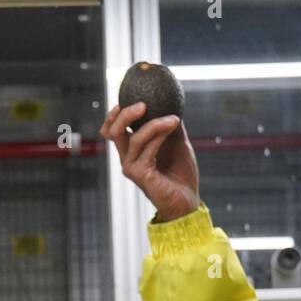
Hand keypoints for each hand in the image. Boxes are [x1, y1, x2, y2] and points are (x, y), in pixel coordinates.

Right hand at [99, 102, 199, 222]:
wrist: (188, 200)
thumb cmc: (181, 174)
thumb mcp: (177, 142)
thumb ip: (170, 125)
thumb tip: (172, 103)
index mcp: (131, 151)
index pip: (112, 131)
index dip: (113, 115)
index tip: (125, 100)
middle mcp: (127, 159)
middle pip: (113, 132)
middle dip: (125, 114)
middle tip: (143, 104)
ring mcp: (131, 168)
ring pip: (134, 138)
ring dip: (154, 124)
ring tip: (173, 118)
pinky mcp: (140, 175)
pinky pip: (148, 149)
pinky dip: (160, 135)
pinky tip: (172, 127)